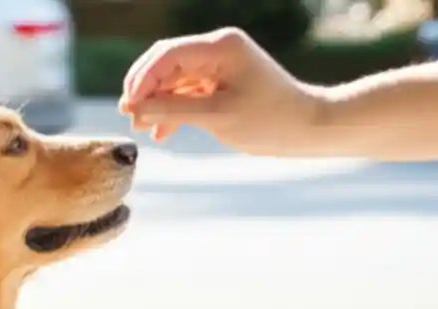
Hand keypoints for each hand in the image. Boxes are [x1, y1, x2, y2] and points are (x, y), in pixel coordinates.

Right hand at [118, 28, 323, 154]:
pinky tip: (161, 132)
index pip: (167, 55)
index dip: (142, 79)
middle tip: (130, 117)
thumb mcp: (217, 117)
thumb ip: (174, 110)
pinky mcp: (221, 81)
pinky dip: (173, 109)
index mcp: (220, 47)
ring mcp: (219, 64)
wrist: (308, 128)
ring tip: (143, 128)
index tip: (128, 106)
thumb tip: (137, 108)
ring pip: (173, 78)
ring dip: (157, 102)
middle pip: (165, 62)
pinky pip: (187, 90)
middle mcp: (218, 48)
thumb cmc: (270, 121)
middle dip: (145, 89)